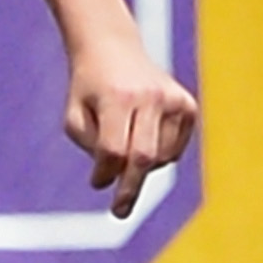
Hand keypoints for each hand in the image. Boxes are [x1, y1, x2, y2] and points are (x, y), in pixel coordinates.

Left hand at [64, 40, 197, 218]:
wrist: (112, 49)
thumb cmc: (87, 88)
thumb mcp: (74, 115)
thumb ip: (91, 145)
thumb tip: (114, 177)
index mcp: (117, 98)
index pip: (114, 148)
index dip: (105, 173)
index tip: (96, 184)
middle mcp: (150, 98)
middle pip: (143, 156)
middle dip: (130, 188)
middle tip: (119, 212)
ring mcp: (173, 100)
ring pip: (161, 156)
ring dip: (140, 167)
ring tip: (123, 148)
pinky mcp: (188, 105)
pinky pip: (174, 149)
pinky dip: (158, 156)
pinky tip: (143, 138)